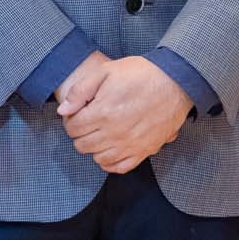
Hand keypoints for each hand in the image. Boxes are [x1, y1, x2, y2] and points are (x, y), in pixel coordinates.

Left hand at [59, 56, 191, 172]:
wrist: (175, 82)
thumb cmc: (140, 74)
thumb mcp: (105, 71)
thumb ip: (80, 91)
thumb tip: (63, 111)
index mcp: (103, 113)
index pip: (72, 128)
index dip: (70, 120)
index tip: (78, 113)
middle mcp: (115, 133)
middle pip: (82, 145)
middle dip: (79, 134)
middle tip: (87, 122)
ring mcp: (131, 145)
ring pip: (99, 158)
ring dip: (94, 148)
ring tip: (98, 133)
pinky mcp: (146, 150)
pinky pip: (121, 167)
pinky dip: (111, 163)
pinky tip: (109, 150)